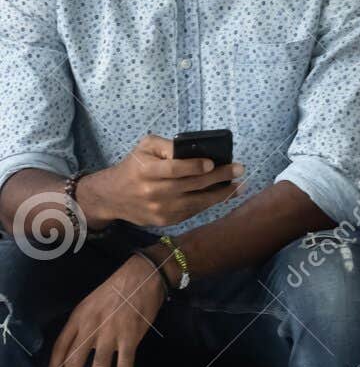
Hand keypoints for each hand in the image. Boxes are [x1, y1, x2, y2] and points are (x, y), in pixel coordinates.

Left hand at [45, 254, 165, 366]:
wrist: (143, 277)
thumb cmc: (118, 288)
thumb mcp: (91, 303)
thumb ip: (84, 325)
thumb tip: (82, 347)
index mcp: (78, 318)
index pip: (60, 348)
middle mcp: (90, 327)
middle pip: (74, 362)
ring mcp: (110, 333)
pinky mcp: (130, 337)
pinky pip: (124, 363)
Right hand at [78, 134, 243, 228]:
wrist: (113, 196)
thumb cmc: (134, 166)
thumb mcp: (145, 148)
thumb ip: (168, 145)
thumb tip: (194, 149)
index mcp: (147, 171)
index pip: (175, 169)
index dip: (195, 166)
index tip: (212, 162)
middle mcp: (154, 191)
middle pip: (192, 185)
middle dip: (220, 177)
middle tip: (239, 169)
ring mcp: (161, 209)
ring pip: (198, 202)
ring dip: (222, 194)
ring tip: (239, 186)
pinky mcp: (166, 220)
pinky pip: (193, 211)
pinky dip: (209, 203)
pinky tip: (223, 195)